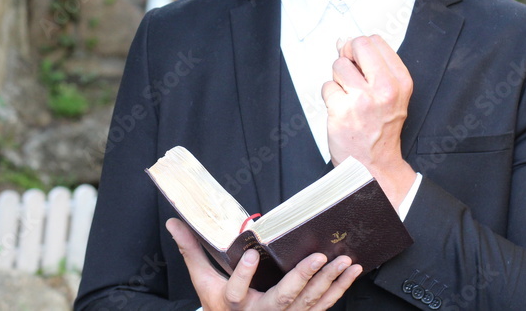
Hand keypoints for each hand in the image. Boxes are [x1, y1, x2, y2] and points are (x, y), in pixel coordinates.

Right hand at [166, 218, 360, 309]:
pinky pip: (323, 306)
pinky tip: (351, 272)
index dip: (243, 275)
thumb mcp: (203, 281)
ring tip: (344, 260)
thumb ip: (191, 250)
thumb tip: (174, 222)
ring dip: (329, 282)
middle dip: (302, 279)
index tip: (250, 254)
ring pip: (310, 303)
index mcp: (234, 305)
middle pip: (283, 299)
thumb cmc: (219, 305)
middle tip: (318, 257)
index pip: (236, 291)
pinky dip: (339, 289)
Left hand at [321, 35, 415, 208]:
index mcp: (400, 82)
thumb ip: (369, 66)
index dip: (361, 49)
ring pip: (338, 66)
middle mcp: (384, 89)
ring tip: (349, 98)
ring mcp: (362, 99)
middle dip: (348, 57)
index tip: (361, 64)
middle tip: (351, 77)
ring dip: (338, 80)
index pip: (375, 41)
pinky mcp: (342, 110)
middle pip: (356, 45)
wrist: (373, 164)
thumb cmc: (380, 130)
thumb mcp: (388, 94)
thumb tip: (344, 41)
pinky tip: (342, 110)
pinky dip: (330, 97)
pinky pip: (327, 87)